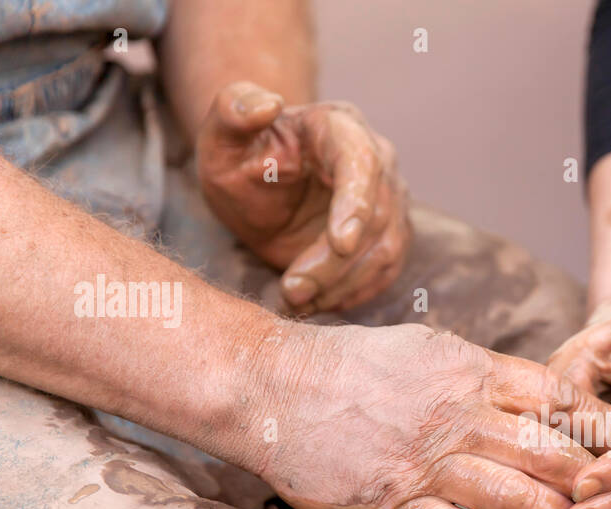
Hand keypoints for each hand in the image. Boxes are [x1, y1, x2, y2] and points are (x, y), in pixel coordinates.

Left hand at [196, 81, 409, 312]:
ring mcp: (390, 198)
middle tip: (291, 291)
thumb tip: (267, 104)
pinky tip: (317, 302)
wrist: (257, 187)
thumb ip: (232, 109)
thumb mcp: (220, 135)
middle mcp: (377, 158)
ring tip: (296, 300)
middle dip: (335, 263)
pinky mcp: (390, 233)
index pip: (361, 162)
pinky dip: (354, 294)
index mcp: (338, 126)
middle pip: (376, 217)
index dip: (355, 204)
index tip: (340, 244)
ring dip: (343, 284)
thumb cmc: (238, 158)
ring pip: (386, 250)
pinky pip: (385, 271)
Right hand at [252, 323, 610, 508]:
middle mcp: (459, 415)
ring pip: (520, 498)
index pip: (558, 397)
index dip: (598, 427)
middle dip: (595, 487)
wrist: (274, 388)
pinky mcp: (398, 505)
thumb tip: (530, 393)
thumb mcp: (426, 349)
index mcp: (470, 371)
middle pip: (551, 453)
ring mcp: (429, 463)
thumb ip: (480, 374)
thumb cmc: (350, 366)